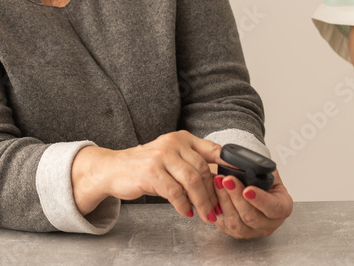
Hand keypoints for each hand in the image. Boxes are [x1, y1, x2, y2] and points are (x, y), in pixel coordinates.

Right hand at [72, 131, 220, 223]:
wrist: (114, 168)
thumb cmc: (146, 166)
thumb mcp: (171, 158)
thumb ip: (192, 163)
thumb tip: (219, 181)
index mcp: (182, 138)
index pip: (213, 150)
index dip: (229, 165)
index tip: (239, 180)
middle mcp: (173, 143)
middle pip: (203, 170)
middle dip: (213, 194)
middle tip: (218, 210)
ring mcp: (161, 156)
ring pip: (192, 181)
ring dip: (202, 202)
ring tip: (207, 215)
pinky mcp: (151, 172)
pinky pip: (174, 192)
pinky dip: (183, 205)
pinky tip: (186, 212)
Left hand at [212, 168, 292, 238]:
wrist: (255, 189)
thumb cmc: (264, 182)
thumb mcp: (270, 172)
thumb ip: (264, 171)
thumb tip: (250, 167)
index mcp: (283, 207)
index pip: (274, 207)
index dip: (260, 199)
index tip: (247, 189)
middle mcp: (269, 223)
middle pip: (251, 217)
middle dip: (236, 197)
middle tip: (227, 180)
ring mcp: (253, 231)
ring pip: (236, 222)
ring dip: (225, 201)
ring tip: (218, 182)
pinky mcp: (236, 233)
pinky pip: (224, 224)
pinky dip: (218, 207)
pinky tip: (214, 193)